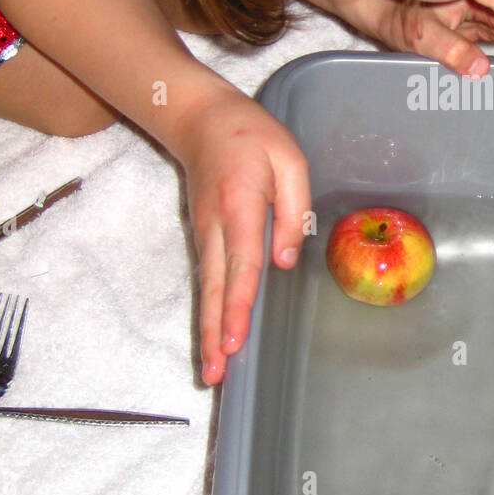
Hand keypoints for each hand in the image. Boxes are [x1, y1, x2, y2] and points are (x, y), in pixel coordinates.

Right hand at [170, 82, 310, 384]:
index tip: (235, 339)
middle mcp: (214, 226)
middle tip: (215, 374)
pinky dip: (209, 312)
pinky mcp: (203, 239)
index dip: (239, 303)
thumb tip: (284, 260)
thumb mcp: (289, 160)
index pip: (241, 262)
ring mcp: (204, 234)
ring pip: (206, 290)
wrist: (201, 120)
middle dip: (214, 333)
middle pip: (215, 288)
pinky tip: (214, 339)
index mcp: (239, 205)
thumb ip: (291, 210)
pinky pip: (208, 281)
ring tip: (211, 373)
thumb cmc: (253, 137)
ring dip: (207, 331)